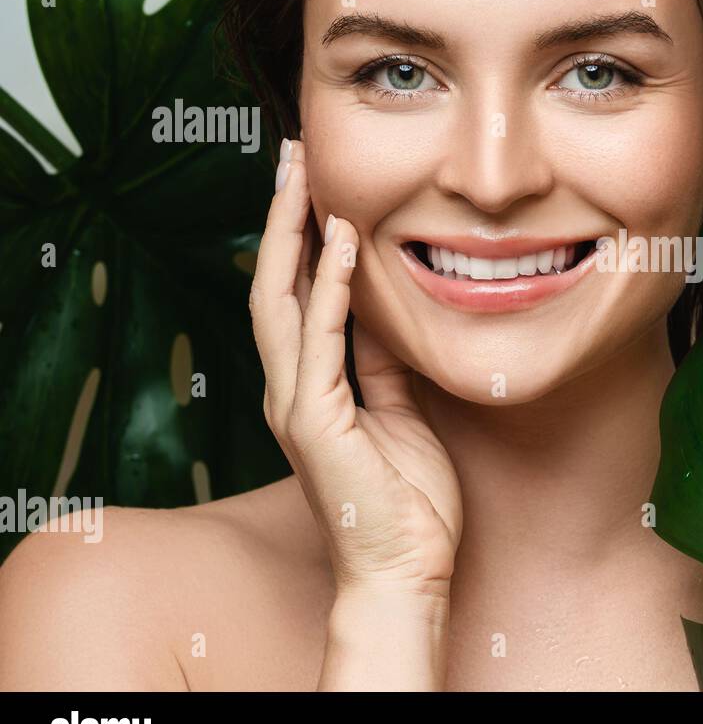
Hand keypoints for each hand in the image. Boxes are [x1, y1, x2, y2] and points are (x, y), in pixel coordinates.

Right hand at [249, 139, 462, 603]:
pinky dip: (329, 287)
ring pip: (280, 300)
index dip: (300, 236)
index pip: (295, 294)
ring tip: (303, 174)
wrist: (406, 570)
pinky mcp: (315, 421)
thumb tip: (380, 311)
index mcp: (311, 386)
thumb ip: (382, 362)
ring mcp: (296, 404)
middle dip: (282, 216)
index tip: (314, 182)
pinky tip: (342, 241)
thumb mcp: (401, 411)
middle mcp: (292, 389)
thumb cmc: (407, 500)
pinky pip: (320, 340)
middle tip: (293, 153)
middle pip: (273, 283)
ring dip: (292, 234)